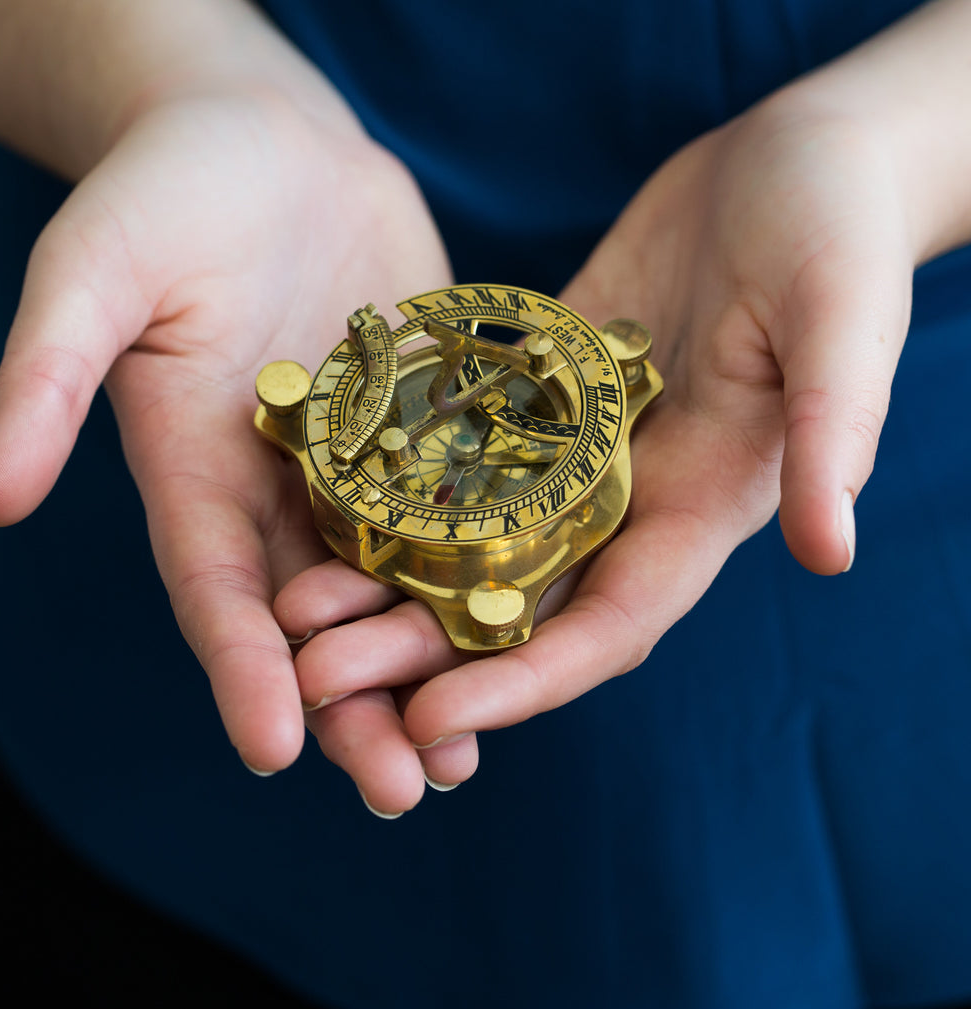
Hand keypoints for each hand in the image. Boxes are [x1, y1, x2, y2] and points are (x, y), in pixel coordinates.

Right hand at [0, 85, 453, 778]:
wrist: (264, 142)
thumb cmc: (167, 191)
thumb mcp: (93, 274)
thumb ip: (49, 380)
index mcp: (193, 470)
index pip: (217, 589)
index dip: (242, 669)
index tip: (273, 750)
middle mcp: (277, 487)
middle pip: (314, 617)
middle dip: (353, 704)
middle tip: (401, 792)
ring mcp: (357, 462)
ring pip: (392, 584)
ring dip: (428, 666)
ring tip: (468, 753)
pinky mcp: (422, 426)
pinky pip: (457, 506)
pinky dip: (485, 569)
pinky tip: (528, 626)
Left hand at [276, 86, 914, 809]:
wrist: (792, 164)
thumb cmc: (836, 230)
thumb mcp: (842, 321)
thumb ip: (829, 433)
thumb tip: (829, 553)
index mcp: (702, 506)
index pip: (611, 623)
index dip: (527, 678)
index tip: (436, 715)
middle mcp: (631, 501)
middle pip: (520, 605)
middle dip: (423, 650)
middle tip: (321, 673)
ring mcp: (576, 454)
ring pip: (473, 544)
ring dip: (389, 584)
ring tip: (295, 609)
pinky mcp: (537, 400)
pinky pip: (462, 459)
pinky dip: (399, 491)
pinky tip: (323, 505)